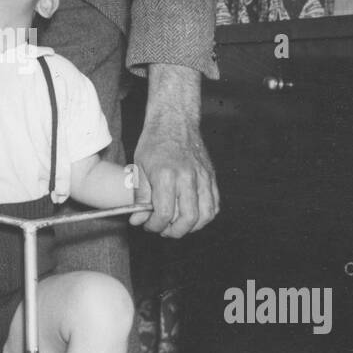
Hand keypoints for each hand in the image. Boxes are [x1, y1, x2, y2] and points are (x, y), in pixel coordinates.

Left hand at [129, 117, 219, 237]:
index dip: (155, 225)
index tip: (148, 225)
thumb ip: (140, 197)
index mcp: (167, 175)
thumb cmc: (154, 143)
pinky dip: (205, 216)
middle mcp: (188, 177)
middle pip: (188, 218)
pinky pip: (215, 204)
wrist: (174, 121)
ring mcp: (203, 177)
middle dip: (174, 231)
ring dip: (192, 227)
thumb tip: (137, 220)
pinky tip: (192, 215)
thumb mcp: (139, 168)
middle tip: (163, 229)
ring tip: (178, 225)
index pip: (165, 213)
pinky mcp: (211, 176)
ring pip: (206, 215)